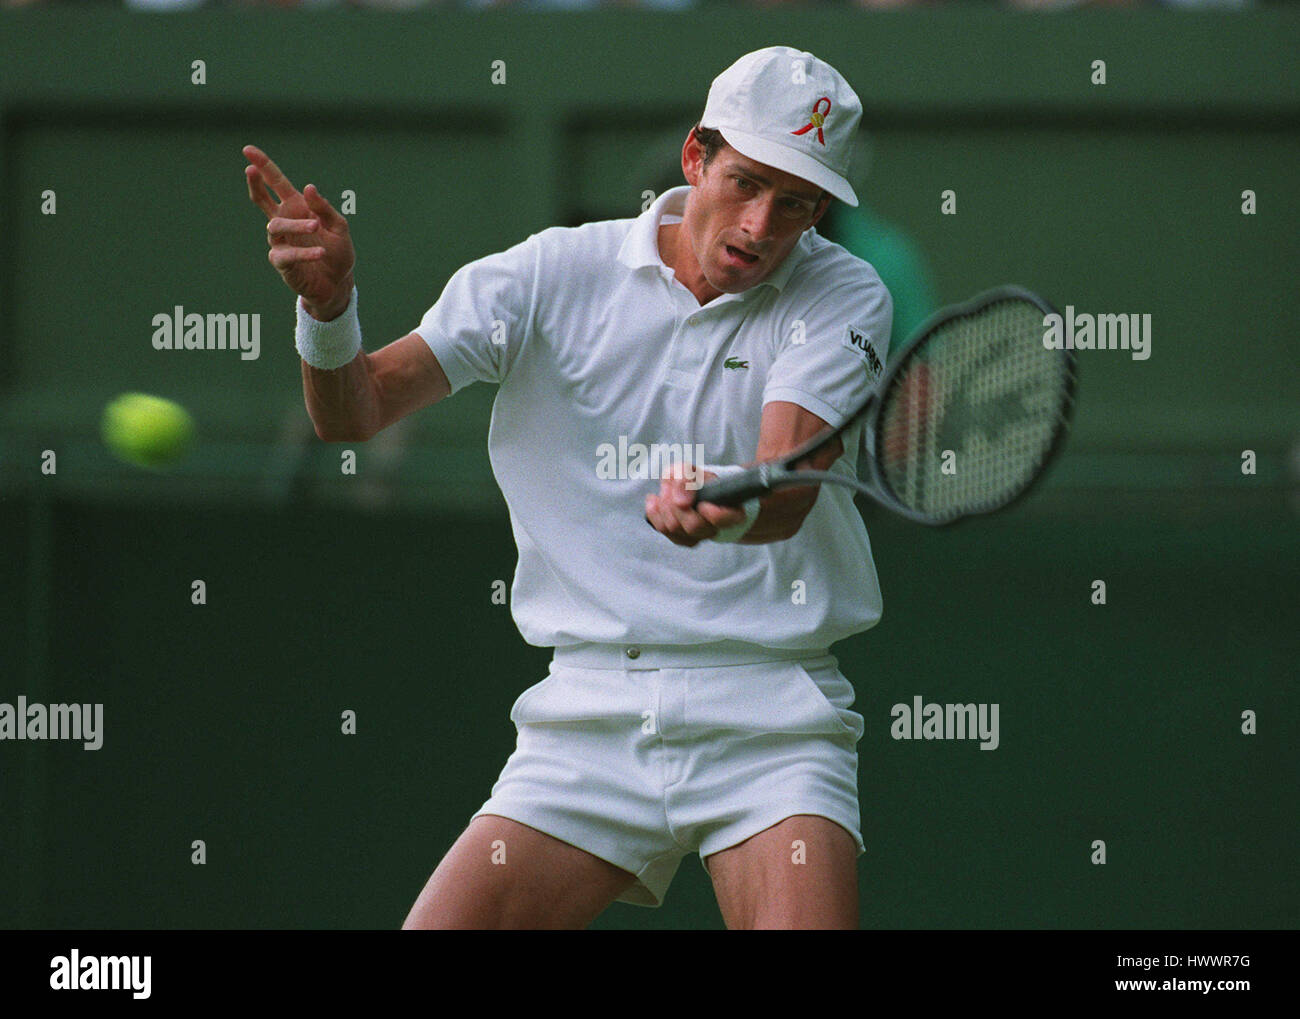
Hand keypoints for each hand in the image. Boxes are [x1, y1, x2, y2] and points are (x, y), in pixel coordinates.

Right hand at [243, 144, 354, 319]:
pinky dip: (305, 252)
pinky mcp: (283, 263)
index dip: (263, 167)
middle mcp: (285, 222)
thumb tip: (309, 188)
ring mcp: (281, 242)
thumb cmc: (337, 252)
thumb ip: (324, 209)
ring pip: (277, 226)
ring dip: (297, 224)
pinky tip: (320, 253)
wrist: (338, 283)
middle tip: (249, 170)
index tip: (247, 150)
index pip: (276, 184)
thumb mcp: (339, 227)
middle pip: (262, 200)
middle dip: (255, 184)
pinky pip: (289, 254)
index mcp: (297, 208)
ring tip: (316, 226)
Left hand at [644, 466, 748, 547]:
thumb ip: (686, 476)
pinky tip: (654, 500)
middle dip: (677, 503)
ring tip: (665, 491)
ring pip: (674, 528)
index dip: (711, 513)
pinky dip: (654, 512)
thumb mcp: (693, 469)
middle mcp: (715, 529)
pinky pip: (662, 529)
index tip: (703, 503)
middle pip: (693, 525)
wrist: (694, 488)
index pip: (722, 520)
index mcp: (731, 512)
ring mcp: (696, 536)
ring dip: (665, 505)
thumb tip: (681, 499)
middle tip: (675, 488)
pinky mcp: (680, 538)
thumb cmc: (698, 480)